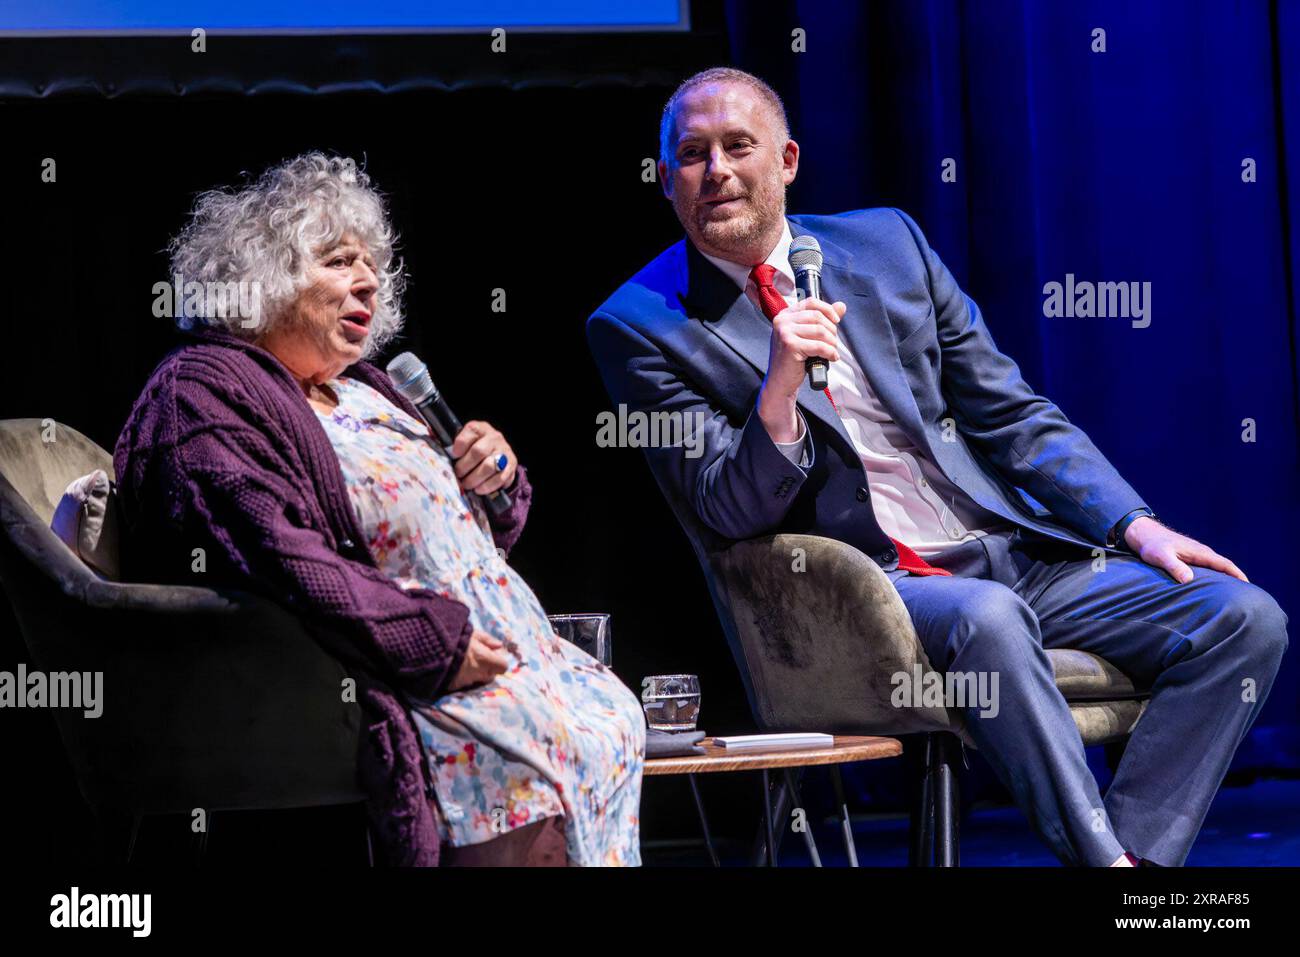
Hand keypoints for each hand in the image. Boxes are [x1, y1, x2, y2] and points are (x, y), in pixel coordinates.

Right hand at [447, 629, 508, 690]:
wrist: (430, 650)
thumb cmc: (453, 638)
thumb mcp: (471, 633)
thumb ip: (487, 639)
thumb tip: (499, 645)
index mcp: (485, 659)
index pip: (503, 667)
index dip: (499, 662)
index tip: (492, 655)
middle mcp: (478, 672)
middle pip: (491, 675)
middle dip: (487, 668)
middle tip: (478, 658)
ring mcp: (466, 681)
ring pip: (477, 680)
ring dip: (475, 673)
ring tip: (464, 662)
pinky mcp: (454, 686)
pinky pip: (464, 683)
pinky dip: (462, 677)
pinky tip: (455, 668)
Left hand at [449, 420, 516, 495]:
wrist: (497, 454)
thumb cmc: (475, 449)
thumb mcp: (466, 442)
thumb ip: (456, 448)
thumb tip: (443, 463)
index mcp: (480, 428)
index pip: (470, 431)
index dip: (460, 445)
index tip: (453, 456)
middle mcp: (494, 437)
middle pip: (478, 451)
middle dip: (465, 466)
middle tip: (458, 475)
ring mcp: (504, 451)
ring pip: (489, 466)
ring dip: (475, 479)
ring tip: (467, 485)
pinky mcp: (512, 465)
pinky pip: (500, 478)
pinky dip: (487, 486)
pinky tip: (479, 489)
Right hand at [758, 298, 846, 442]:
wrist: (780, 382)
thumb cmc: (793, 360)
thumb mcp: (807, 336)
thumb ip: (823, 319)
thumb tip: (841, 306)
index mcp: (785, 315)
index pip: (811, 302)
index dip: (828, 310)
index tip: (836, 321)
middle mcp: (782, 321)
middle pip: (817, 317)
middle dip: (831, 330)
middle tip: (833, 343)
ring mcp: (785, 332)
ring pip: (820, 330)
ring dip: (831, 342)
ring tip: (831, 351)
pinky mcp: (790, 345)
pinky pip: (819, 345)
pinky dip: (829, 352)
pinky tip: (831, 358)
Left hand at [1124, 516, 1247, 584]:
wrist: (1143, 534)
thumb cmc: (1152, 545)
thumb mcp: (1161, 556)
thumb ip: (1174, 567)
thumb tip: (1188, 580)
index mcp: (1200, 552)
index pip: (1225, 564)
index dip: (1237, 575)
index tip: (1248, 586)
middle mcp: (1202, 552)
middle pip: (1225, 566)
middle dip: (1236, 578)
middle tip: (1247, 595)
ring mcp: (1196, 554)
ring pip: (1216, 567)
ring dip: (1226, 577)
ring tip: (1234, 594)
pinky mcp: (1190, 557)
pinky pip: (1208, 567)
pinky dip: (1215, 576)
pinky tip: (1213, 586)